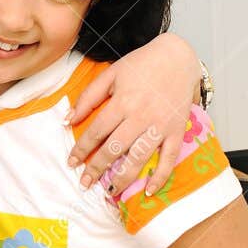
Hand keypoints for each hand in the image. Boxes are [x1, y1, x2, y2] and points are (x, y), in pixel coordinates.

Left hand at [66, 32, 199, 195]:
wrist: (178, 57)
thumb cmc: (142, 64)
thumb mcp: (111, 74)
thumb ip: (89, 97)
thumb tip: (69, 119)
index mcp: (123, 102)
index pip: (97, 131)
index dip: (81, 149)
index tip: (71, 162)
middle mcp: (141, 116)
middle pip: (115, 149)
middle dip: (97, 168)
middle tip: (85, 183)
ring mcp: (160, 126)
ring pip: (139, 158)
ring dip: (124, 177)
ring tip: (110, 190)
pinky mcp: (176, 131)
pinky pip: (169, 158)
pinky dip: (160, 176)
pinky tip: (149, 191)